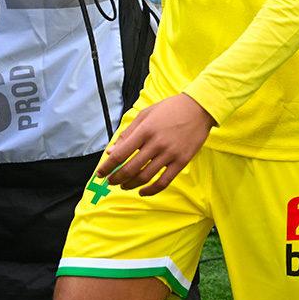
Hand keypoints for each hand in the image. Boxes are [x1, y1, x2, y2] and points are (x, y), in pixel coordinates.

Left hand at [96, 93, 214, 195]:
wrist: (199, 108)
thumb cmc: (170, 109)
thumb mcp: (145, 114)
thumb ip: (127, 133)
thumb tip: (111, 152)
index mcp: (144, 130)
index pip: (120, 154)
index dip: (107, 167)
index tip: (100, 174)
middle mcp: (156, 143)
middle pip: (130, 168)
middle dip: (116, 178)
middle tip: (110, 182)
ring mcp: (169, 153)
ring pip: (145, 177)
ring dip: (131, 185)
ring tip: (124, 186)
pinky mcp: (181, 161)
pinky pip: (164, 181)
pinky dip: (151, 190)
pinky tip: (143, 191)